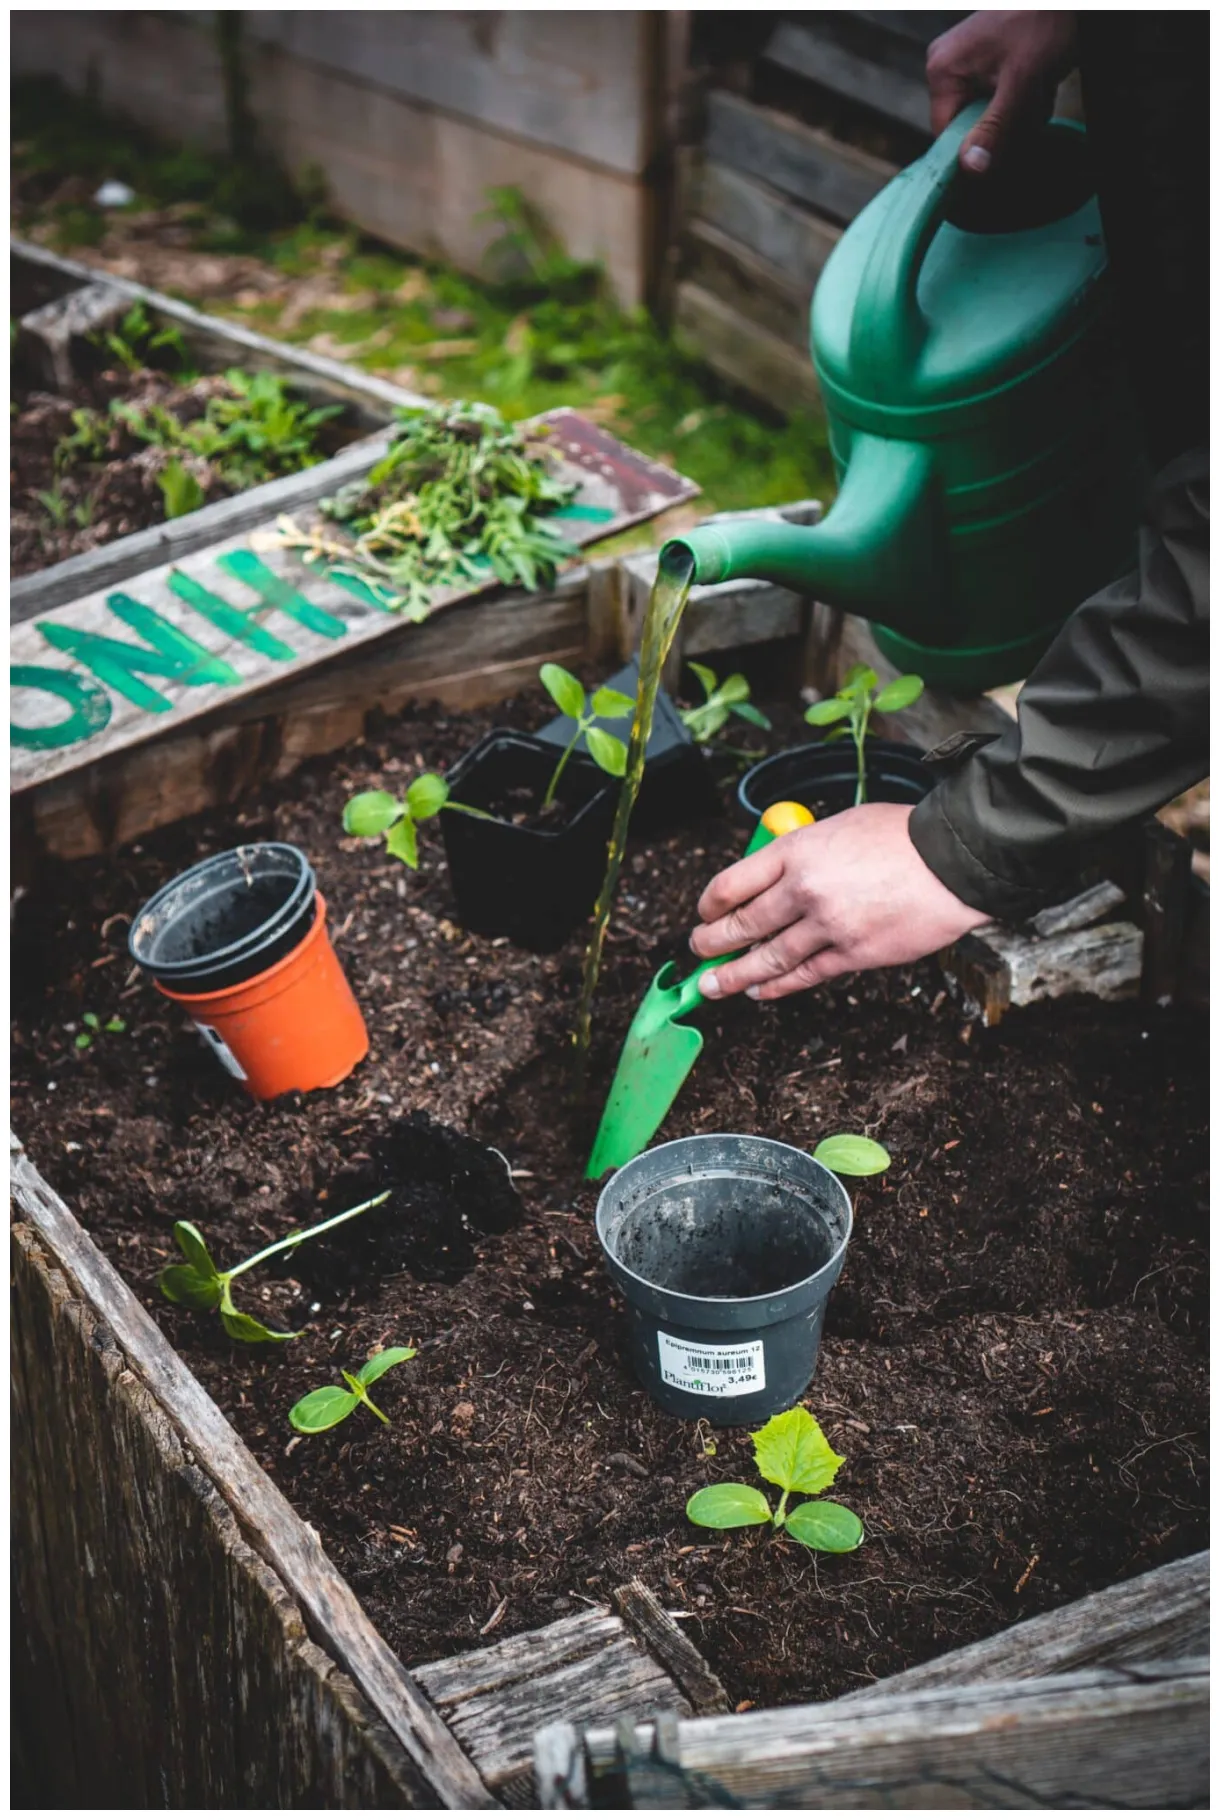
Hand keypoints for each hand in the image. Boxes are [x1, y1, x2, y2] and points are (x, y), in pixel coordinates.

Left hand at [690, 803, 988, 1000]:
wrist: (953, 861)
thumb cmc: (902, 837)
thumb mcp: (839, 826)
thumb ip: (803, 851)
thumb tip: (775, 876)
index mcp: (797, 851)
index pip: (732, 882)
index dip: (710, 903)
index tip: (704, 912)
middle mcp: (804, 889)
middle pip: (742, 924)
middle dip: (711, 943)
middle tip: (697, 951)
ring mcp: (827, 926)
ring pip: (767, 958)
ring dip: (733, 976)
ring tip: (712, 985)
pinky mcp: (853, 954)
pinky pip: (804, 976)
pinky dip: (777, 986)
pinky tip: (760, 991)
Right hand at [927, 11, 1077, 174]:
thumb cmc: (1044, 22)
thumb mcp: (1021, 81)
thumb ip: (995, 126)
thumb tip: (971, 168)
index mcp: (943, 71)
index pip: (946, 134)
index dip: (974, 148)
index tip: (1004, 150)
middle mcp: (950, 68)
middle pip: (971, 126)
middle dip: (1007, 125)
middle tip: (1033, 103)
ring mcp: (969, 64)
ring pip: (991, 116)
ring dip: (1022, 113)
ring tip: (1041, 86)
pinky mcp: (989, 64)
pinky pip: (1002, 100)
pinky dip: (1025, 100)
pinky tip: (1040, 81)